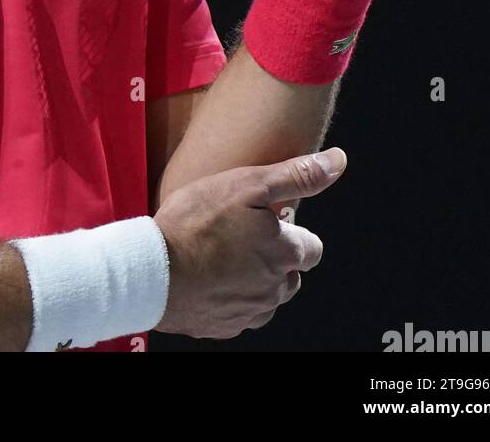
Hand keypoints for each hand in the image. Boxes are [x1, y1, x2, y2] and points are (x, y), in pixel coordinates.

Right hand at [152, 148, 345, 337]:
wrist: (151, 271)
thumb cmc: (195, 222)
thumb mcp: (247, 184)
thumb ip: (296, 175)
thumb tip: (338, 161)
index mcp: (285, 254)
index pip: (311, 247)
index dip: (289, 231)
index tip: (263, 221)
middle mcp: (274, 290)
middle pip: (290, 274)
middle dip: (274, 257)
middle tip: (238, 235)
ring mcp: (249, 312)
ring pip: (266, 296)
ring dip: (253, 279)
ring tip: (221, 256)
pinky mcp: (224, 327)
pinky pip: (238, 313)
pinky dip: (229, 298)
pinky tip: (208, 278)